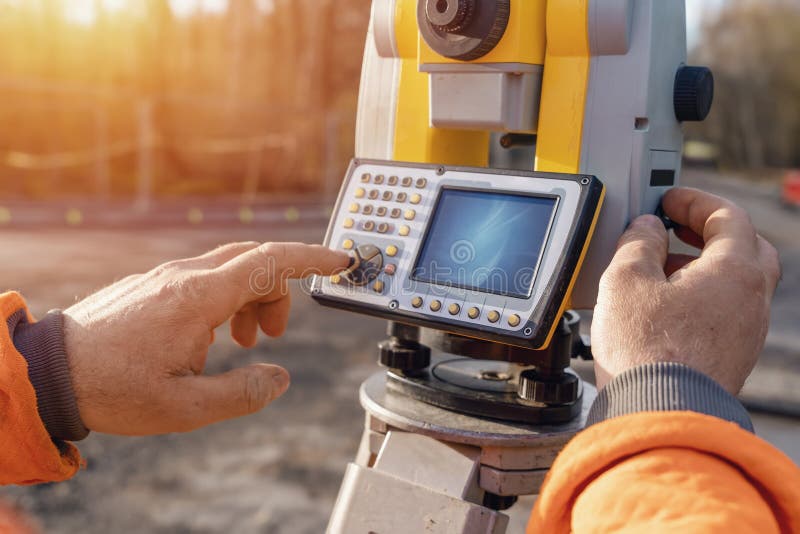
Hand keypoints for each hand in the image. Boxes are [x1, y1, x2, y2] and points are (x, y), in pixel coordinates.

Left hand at [63, 242, 348, 434]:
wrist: (51, 372)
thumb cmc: (112, 388)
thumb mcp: (185, 408)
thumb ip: (242, 393)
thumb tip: (279, 378)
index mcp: (198, 297)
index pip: (269, 261)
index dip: (312, 259)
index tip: (341, 260)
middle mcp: (184, 276)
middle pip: (254, 261)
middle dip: (278, 292)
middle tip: (272, 335)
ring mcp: (166, 276)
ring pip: (230, 269)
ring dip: (251, 300)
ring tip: (243, 342)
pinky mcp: (154, 284)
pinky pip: (205, 278)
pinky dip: (225, 301)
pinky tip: (209, 338)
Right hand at [591, 188, 780, 393]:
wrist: (658, 414)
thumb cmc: (646, 350)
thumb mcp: (626, 278)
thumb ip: (638, 242)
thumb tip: (646, 230)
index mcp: (735, 271)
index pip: (728, 216)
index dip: (695, 201)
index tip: (669, 200)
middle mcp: (752, 301)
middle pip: (745, 248)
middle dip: (710, 232)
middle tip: (679, 227)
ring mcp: (747, 333)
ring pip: (735, 284)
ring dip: (703, 266)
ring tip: (662, 269)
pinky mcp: (732, 358)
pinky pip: (725, 313)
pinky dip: (701, 297)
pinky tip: (665, 308)